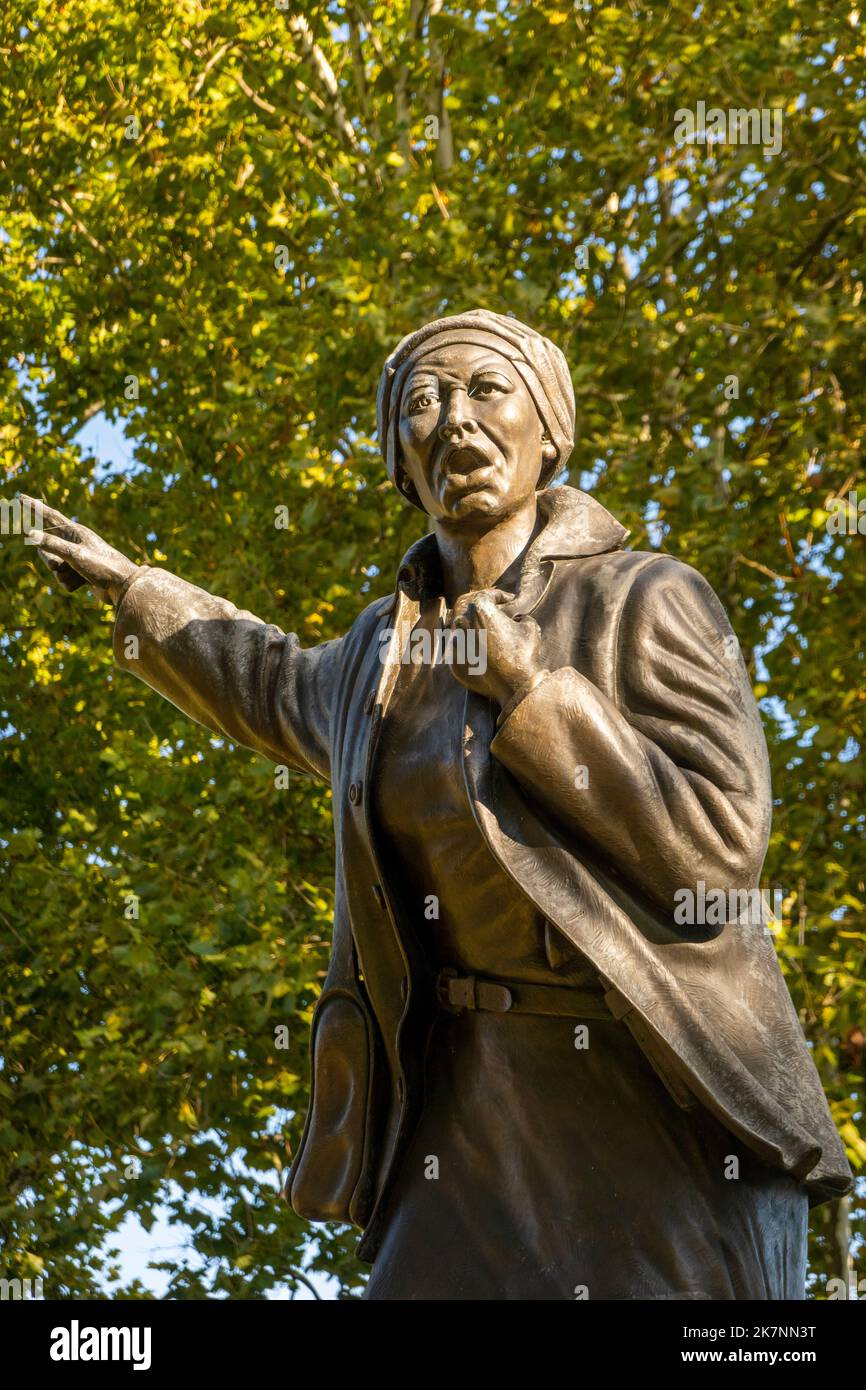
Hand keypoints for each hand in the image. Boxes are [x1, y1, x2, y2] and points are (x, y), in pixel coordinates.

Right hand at [16, 494, 139, 603]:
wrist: (122, 587)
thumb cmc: (102, 566)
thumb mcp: (74, 555)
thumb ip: (52, 545)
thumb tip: (31, 535)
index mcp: (75, 531)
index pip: (49, 516)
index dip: (34, 508)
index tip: (21, 497)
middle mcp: (75, 542)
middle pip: (46, 549)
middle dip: (49, 560)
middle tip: (57, 566)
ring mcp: (77, 558)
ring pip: (54, 568)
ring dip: (63, 575)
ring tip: (80, 575)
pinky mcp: (80, 572)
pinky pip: (63, 580)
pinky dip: (71, 584)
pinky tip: (85, 583)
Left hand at [447, 588, 544, 706]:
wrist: (515, 686)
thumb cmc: (524, 654)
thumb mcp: (529, 626)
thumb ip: (520, 615)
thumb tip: (517, 618)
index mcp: (480, 609)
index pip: (487, 595)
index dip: (500, 596)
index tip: (507, 601)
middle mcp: (462, 622)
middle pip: (466, 605)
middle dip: (479, 605)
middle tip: (491, 610)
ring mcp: (455, 643)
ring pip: (459, 626)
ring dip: (471, 624)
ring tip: (485, 629)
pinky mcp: (453, 660)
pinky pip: (458, 646)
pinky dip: (467, 644)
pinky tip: (480, 648)